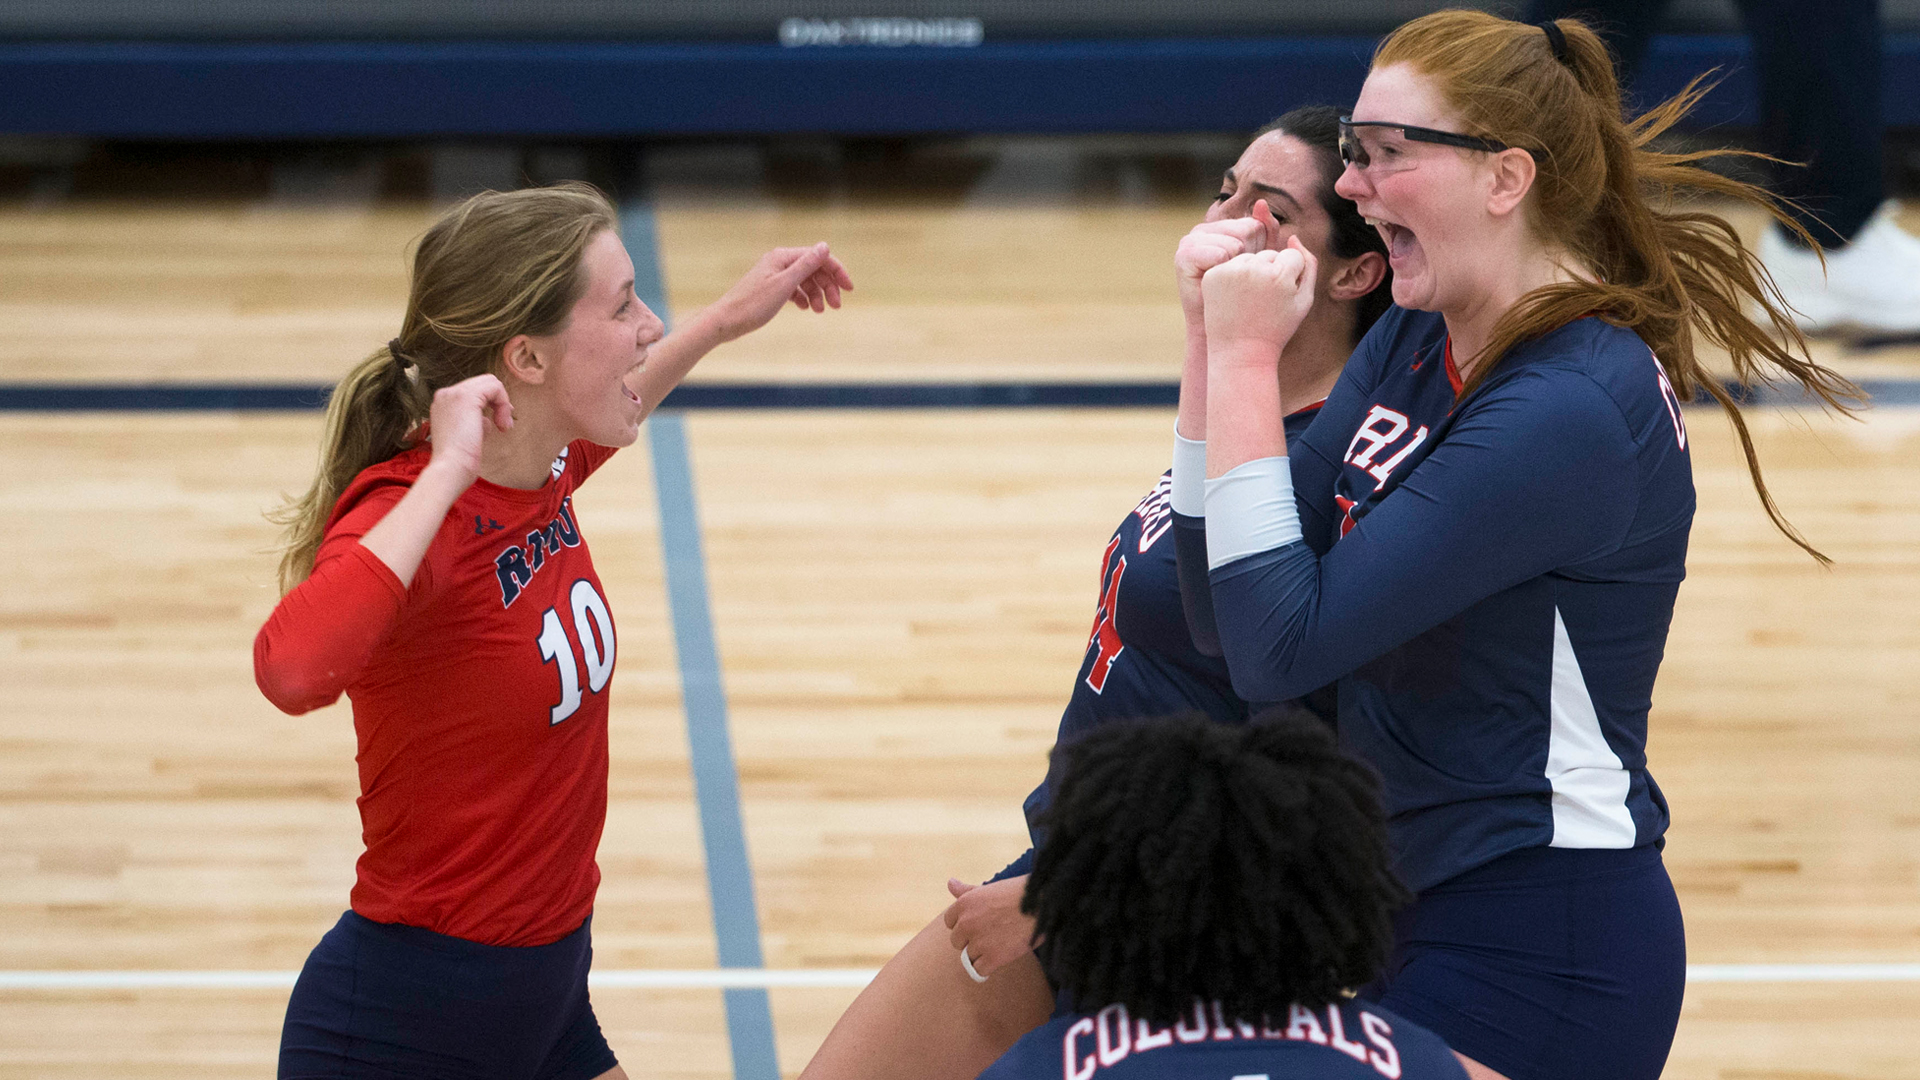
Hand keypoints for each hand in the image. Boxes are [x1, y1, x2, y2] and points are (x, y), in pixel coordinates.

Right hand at [423, 373, 512, 485]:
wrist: (450, 469)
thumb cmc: (458, 461)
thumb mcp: (466, 437)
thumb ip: (474, 423)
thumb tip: (488, 420)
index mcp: (442, 403)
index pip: (473, 391)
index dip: (491, 403)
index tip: (500, 422)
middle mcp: (445, 394)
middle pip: (482, 382)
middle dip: (499, 401)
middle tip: (505, 424)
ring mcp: (454, 393)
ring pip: (490, 382)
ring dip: (502, 404)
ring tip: (503, 427)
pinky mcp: (467, 397)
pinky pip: (495, 387)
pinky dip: (503, 404)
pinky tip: (502, 425)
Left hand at [707, 243, 853, 342]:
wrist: (726, 321)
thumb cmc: (753, 304)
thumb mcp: (784, 285)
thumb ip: (806, 265)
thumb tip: (825, 246)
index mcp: (784, 257)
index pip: (819, 258)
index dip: (836, 271)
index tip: (849, 289)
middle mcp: (780, 262)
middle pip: (814, 269)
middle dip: (828, 286)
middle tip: (836, 306)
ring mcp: (775, 274)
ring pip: (805, 280)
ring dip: (817, 294)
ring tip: (820, 311)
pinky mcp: (771, 288)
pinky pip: (794, 288)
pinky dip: (804, 297)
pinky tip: (806, 308)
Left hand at [943, 875, 1037, 978]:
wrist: (1045, 904)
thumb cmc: (1020, 893)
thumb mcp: (990, 888)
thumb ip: (967, 890)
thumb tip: (950, 883)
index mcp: (965, 903)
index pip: (950, 922)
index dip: (965, 924)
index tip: (981, 923)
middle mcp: (967, 922)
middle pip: (957, 941)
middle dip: (972, 940)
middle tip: (994, 934)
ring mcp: (979, 941)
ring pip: (969, 956)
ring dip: (982, 954)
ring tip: (1001, 943)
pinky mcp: (993, 958)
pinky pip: (979, 971)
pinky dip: (988, 968)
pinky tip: (1000, 958)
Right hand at [1175, 201, 1282, 327]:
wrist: (1220, 327)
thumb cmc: (1243, 295)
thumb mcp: (1260, 260)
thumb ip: (1266, 231)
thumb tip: (1262, 203)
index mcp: (1219, 227)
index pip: (1253, 226)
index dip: (1258, 251)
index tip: (1246, 270)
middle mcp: (1203, 230)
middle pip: (1245, 231)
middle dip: (1248, 257)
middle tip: (1235, 278)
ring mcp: (1190, 241)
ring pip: (1234, 243)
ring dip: (1236, 266)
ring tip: (1225, 280)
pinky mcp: (1183, 256)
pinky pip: (1219, 253)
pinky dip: (1223, 269)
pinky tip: (1214, 280)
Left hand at [1201, 236, 1317, 368]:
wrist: (1241, 351)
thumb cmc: (1277, 328)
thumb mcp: (1303, 300)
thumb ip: (1308, 265)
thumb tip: (1293, 237)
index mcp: (1280, 275)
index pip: (1292, 256)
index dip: (1290, 277)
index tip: (1281, 298)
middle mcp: (1254, 268)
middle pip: (1269, 255)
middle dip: (1270, 272)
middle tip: (1264, 302)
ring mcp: (1231, 271)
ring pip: (1249, 257)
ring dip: (1251, 272)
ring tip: (1249, 301)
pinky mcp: (1213, 275)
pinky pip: (1230, 264)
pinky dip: (1233, 277)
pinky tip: (1234, 298)